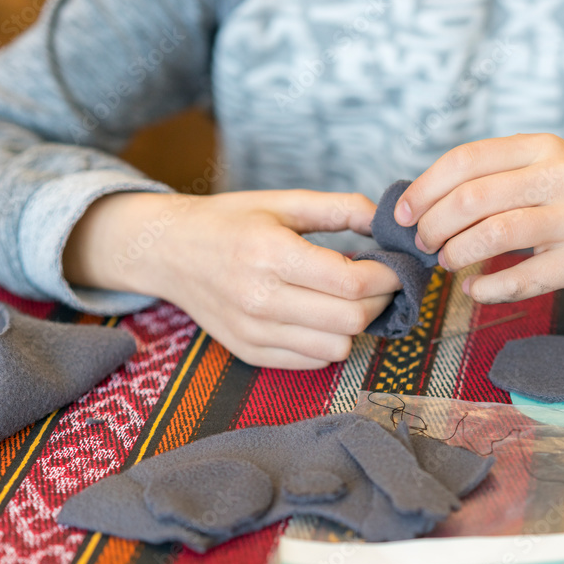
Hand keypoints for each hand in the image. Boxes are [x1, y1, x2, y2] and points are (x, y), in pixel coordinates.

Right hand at [64, 190, 400, 368]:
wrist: (168, 251)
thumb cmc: (229, 221)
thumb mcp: (283, 202)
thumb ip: (340, 208)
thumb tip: (386, 222)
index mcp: (271, 254)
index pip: (352, 282)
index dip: (387, 277)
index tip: (395, 266)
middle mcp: (260, 299)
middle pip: (351, 320)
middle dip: (379, 301)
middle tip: (380, 282)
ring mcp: (252, 331)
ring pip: (336, 348)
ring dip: (355, 325)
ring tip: (348, 299)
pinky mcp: (249, 352)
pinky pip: (312, 362)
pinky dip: (328, 342)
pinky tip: (321, 315)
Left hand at [394, 133, 563, 303]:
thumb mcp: (546, 162)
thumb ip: (495, 174)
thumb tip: (423, 200)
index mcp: (540, 147)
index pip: (465, 160)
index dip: (424, 188)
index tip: (401, 212)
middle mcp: (559, 176)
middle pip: (471, 199)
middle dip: (433, 225)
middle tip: (422, 241)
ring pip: (492, 236)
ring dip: (456, 253)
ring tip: (447, 261)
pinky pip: (522, 279)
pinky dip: (487, 288)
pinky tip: (473, 289)